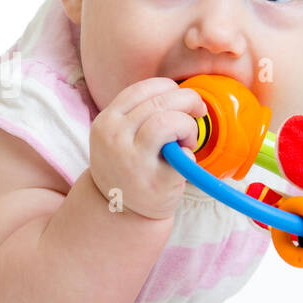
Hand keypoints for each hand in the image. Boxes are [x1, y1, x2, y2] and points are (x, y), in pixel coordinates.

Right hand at [88, 77, 207, 219]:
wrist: (118, 213)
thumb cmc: (127, 166)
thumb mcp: (117, 136)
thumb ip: (137, 114)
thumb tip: (180, 94)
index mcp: (106, 122)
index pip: (143, 89)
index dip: (170, 89)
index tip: (183, 100)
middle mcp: (114, 138)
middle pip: (161, 101)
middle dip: (188, 103)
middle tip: (196, 116)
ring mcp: (133, 160)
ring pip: (169, 121)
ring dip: (188, 126)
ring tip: (187, 141)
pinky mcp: (156, 181)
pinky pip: (183, 154)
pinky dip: (190, 153)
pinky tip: (184, 162)